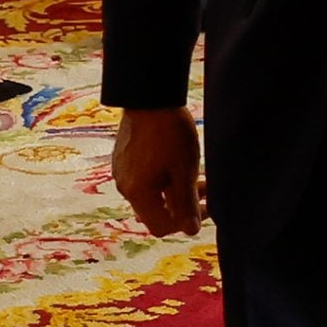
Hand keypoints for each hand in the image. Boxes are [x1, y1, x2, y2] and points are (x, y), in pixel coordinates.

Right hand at [113, 106, 204, 236]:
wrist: (149, 96)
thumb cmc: (169, 133)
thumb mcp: (184, 171)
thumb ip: (187, 203)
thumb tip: (191, 231)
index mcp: (137, 193)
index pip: (160, 227)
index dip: (184, 223)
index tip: (205, 207)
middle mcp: (125, 186)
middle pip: (155, 211)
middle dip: (181, 206)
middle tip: (205, 191)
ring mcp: (121, 170)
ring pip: (151, 194)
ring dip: (174, 191)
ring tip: (196, 176)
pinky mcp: (123, 157)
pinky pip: (144, 179)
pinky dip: (163, 179)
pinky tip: (177, 163)